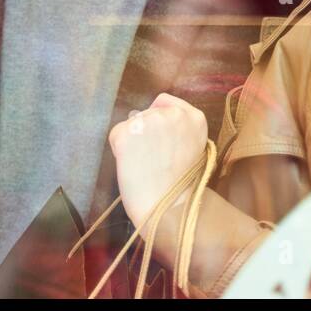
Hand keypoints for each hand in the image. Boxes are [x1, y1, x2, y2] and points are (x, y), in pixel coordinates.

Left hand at [110, 93, 207, 233]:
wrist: (167, 209)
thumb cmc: (179, 184)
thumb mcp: (193, 147)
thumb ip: (179, 128)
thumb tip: (156, 121)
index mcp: (193, 117)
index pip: (164, 102)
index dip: (159, 120)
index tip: (161, 139)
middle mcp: (172, 114)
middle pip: (146, 112)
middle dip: (146, 130)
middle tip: (154, 157)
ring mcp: (147, 121)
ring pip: (131, 123)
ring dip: (133, 139)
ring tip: (144, 163)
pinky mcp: (125, 133)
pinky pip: (117, 135)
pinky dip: (119, 149)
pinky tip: (132, 165)